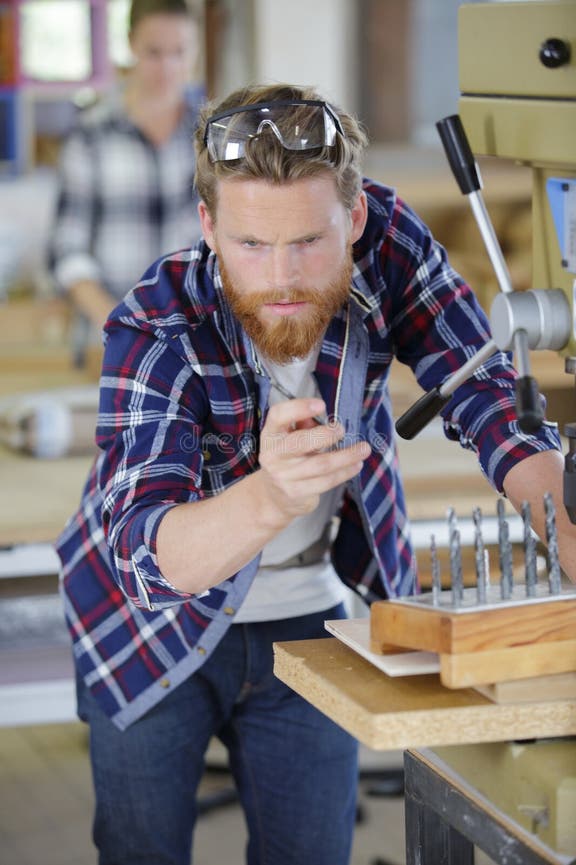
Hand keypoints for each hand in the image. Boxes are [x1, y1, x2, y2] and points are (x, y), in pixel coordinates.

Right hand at [258, 397, 370, 524]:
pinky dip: (345, 472)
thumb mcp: (289, 440)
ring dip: (346, 456)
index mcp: (270, 435)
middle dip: (326, 434)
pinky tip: (356, 465)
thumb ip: (302, 426)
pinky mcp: (296, 493)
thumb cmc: (287, 460)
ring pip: (320, 464)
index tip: (321, 405)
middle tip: (342, 430)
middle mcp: (272, 455)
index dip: (298, 408)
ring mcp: (283, 476)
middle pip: (300, 442)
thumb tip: (320, 417)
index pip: (278, 416)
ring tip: (363, 448)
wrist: (274, 497)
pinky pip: (326, 481)